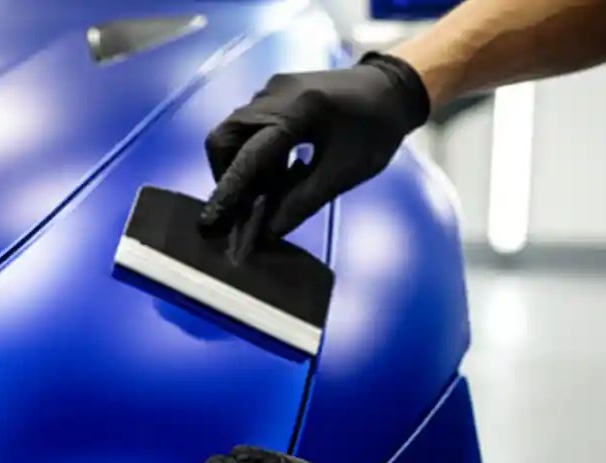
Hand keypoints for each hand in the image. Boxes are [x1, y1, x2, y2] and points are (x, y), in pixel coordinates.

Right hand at [198, 53, 429, 244]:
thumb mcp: (343, 173)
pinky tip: (278, 170)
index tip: (212, 220)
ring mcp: (271, 89)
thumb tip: (266, 233)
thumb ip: (300, 203)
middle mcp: (274, 94)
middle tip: (243, 203)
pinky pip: (248, 124)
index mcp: (297, 111)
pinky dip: (253, 151)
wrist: (393, 87)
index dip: (230, 190)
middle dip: (227, 174)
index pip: (250, 154)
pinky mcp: (274, 91)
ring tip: (267, 190)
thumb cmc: (376, 131)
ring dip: (240, 165)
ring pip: (233, 131)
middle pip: (225, 137)